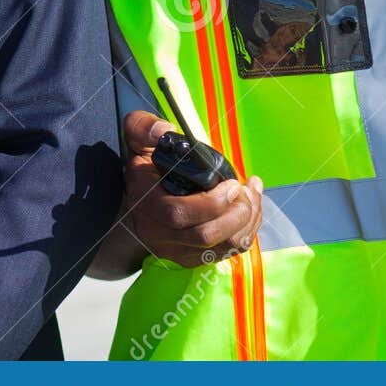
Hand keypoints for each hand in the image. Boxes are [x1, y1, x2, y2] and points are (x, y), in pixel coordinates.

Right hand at [120, 109, 262, 266]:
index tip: (231, 184)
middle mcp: (158, 233)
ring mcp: (176, 250)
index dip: (211, 203)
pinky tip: (249, 208)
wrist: (135, 203)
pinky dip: (247, 230)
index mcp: (146, 203)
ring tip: (251, 195)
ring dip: (247, 221)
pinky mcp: (193, 258)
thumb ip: (144, 127)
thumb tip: (164, 130)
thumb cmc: (143, 168)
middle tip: (244, 190)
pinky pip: (228, 251)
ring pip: (222, 247)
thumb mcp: (136, 139)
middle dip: (237, 213)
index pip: (178, 213)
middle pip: (206, 236)